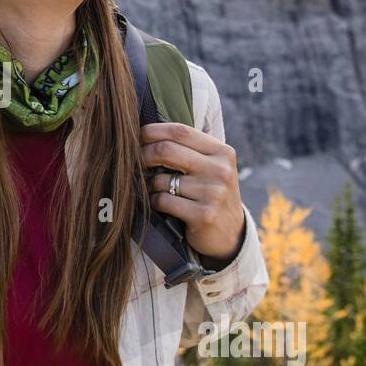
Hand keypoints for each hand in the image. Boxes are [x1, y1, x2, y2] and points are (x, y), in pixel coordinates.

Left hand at [139, 122, 245, 267]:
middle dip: (143, 154)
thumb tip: (148, 131)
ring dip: (150, 184)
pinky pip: (164, 201)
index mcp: (223, 152)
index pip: (180, 131)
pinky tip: (159, 203)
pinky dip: (154, 201)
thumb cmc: (212, 194)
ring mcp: (213, 193)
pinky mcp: (203, 215)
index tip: (138, 137)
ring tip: (152, 188)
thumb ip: (190, 148)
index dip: (153, 131)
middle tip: (134, 160)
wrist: (231, 234)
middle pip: (166, 150)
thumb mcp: (212, 167)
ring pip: (161, 179)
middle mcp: (220, 170)